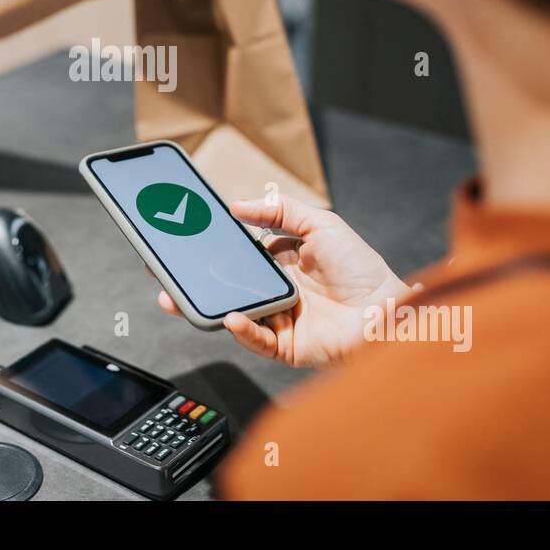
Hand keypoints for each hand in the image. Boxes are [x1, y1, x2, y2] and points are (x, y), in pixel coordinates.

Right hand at [156, 195, 411, 367]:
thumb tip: (237, 204)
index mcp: (282, 262)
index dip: (211, 248)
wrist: (387, 310)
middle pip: (225, 285)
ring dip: (202, 306)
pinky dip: (240, 329)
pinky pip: (255, 339)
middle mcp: (276, 291)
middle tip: (161, 271)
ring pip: (231, 312)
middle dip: (192, 280)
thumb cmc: (362, 268)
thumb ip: (279, 210)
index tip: (184, 238)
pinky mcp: (285, 346)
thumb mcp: (321, 223)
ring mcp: (278, 319)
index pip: (237, 254)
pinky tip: (229, 317)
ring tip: (176, 297)